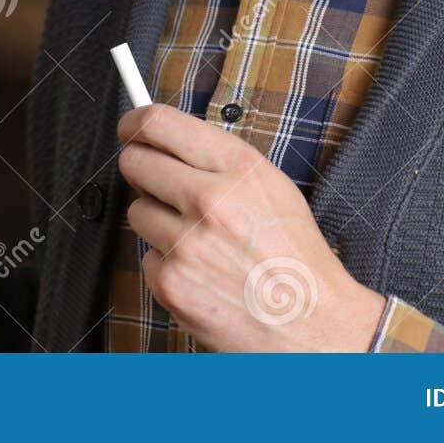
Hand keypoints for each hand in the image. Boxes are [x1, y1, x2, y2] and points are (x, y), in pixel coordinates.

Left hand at [116, 103, 384, 350]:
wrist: (312, 323)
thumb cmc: (294, 255)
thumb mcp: (272, 186)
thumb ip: (218, 160)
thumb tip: (167, 140)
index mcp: (238, 167)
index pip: (160, 123)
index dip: (136, 121)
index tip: (131, 126)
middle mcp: (209, 200)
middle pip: (135, 162)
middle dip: (141, 169)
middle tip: (156, 181)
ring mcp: (186, 244)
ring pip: (137, 212)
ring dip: (157, 221)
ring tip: (196, 238)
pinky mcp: (171, 283)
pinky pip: (147, 258)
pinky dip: (166, 264)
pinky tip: (200, 271)